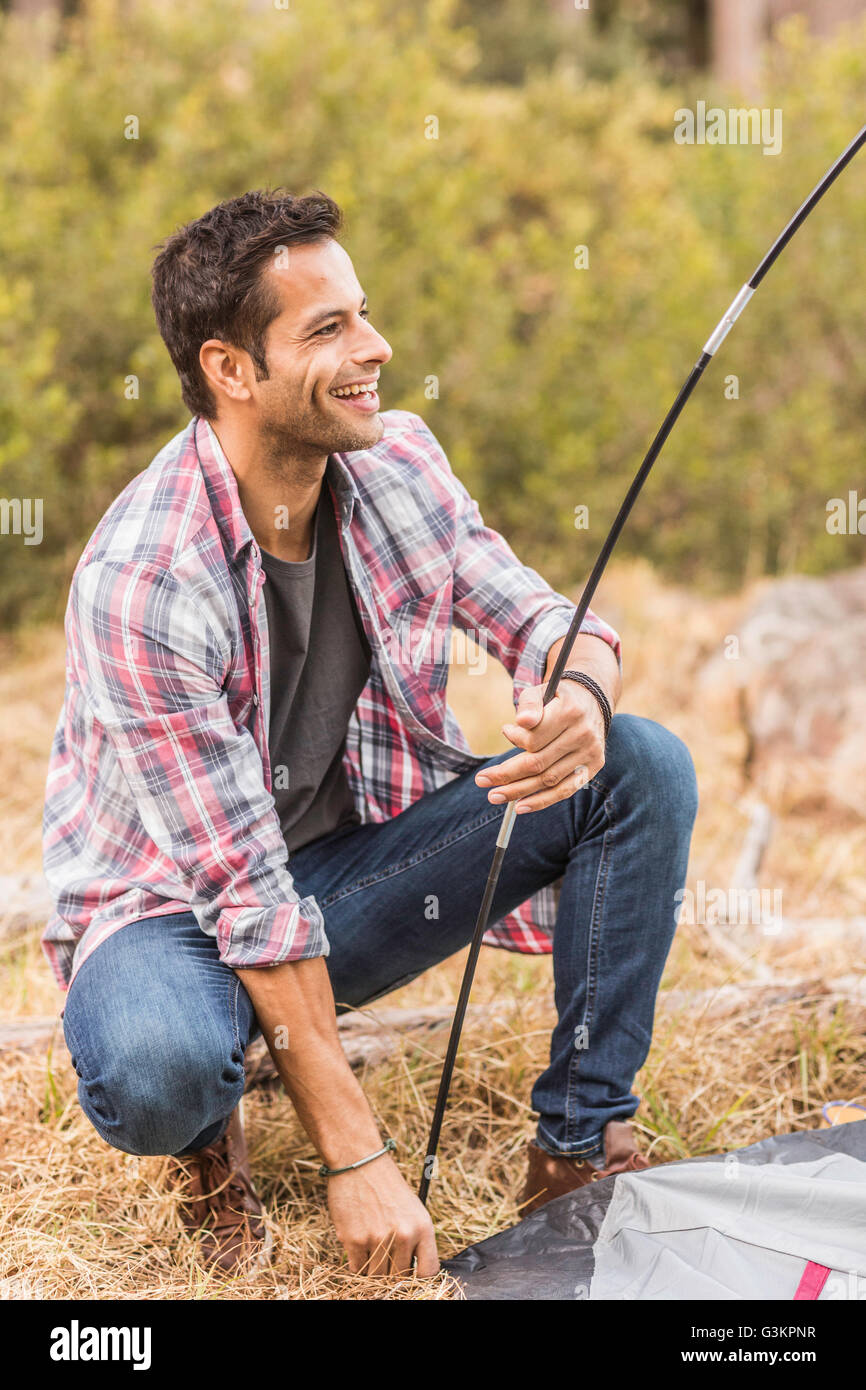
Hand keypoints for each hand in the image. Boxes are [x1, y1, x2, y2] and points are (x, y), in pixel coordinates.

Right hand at [327, 1154, 439, 1276]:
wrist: (360, 1161)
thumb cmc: (386, 1185)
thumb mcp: (413, 1208)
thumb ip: (415, 1239)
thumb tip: (413, 1272)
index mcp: (423, 1227)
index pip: (428, 1272)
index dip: (417, 1279)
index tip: (409, 1276)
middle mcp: (404, 1235)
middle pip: (398, 1278)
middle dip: (391, 1272)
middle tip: (384, 1260)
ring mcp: (378, 1239)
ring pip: (376, 1277)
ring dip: (372, 1269)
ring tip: (370, 1249)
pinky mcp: (354, 1240)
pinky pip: (357, 1269)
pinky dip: (357, 1263)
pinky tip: (358, 1246)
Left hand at [474, 680, 605, 813]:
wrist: (592, 702)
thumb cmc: (557, 699)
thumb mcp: (541, 692)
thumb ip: (529, 704)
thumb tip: (521, 722)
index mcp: (570, 712)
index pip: (535, 737)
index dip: (515, 738)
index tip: (505, 730)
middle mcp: (583, 734)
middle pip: (539, 763)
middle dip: (507, 775)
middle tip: (482, 781)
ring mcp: (590, 753)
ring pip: (549, 780)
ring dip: (519, 791)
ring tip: (495, 796)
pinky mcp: (593, 767)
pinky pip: (565, 790)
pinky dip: (542, 801)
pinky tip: (521, 806)